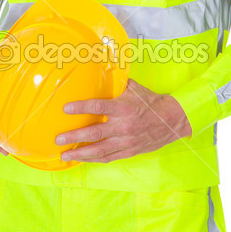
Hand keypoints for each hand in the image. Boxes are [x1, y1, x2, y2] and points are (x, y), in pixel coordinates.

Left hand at [55, 77, 191, 163]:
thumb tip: (100, 72)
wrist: (172, 120)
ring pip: (99, 150)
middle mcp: (123, 126)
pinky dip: (94, 159)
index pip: (97, 107)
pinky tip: (83, 159)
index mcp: (123, 107)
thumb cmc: (151, 102)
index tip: (65, 109)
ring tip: (65, 155)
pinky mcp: (129, 151)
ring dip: (80, 153)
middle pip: (93, 133)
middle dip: (73, 137)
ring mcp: (125, 141)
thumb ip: (116, 84)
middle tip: (58, 139)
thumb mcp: (134, 88)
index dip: (80, 108)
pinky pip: (108, 157)